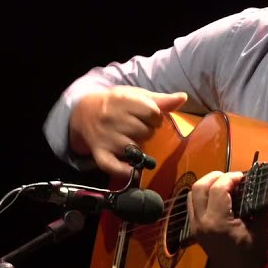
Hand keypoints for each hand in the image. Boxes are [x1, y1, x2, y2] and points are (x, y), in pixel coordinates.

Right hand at [69, 85, 186, 177]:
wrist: (84, 113)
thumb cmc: (116, 104)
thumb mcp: (134, 95)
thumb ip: (159, 99)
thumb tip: (183, 98)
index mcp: (122, 101)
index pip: (152, 113)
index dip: (155, 117)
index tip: (148, 117)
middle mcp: (111, 119)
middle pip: (145, 132)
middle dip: (145, 131)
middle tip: (136, 129)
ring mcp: (105, 138)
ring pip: (135, 150)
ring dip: (138, 149)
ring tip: (131, 141)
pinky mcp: (99, 154)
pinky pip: (113, 167)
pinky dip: (124, 171)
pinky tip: (132, 171)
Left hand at [186, 171, 267, 267]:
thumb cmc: (255, 254)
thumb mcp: (263, 230)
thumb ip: (265, 207)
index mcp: (218, 222)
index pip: (217, 189)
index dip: (230, 178)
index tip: (243, 176)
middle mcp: (201, 223)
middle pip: (198, 188)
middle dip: (215, 177)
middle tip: (232, 177)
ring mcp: (195, 226)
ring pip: (192, 195)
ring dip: (206, 185)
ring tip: (225, 184)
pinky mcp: (194, 230)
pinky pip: (192, 205)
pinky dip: (202, 196)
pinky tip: (218, 196)